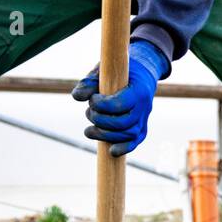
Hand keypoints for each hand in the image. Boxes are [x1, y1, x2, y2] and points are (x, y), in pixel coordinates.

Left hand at [72, 40, 169, 156]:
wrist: (142, 73)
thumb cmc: (119, 70)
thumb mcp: (103, 71)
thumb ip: (89, 83)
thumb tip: (77, 97)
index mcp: (138, 90)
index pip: (120, 104)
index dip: (102, 106)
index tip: (92, 100)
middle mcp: (144, 107)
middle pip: (123, 123)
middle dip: (100, 121)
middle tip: (88, 113)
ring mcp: (144, 119)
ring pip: (128, 134)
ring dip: (105, 135)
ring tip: (89, 130)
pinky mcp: (141, 128)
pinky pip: (135, 141)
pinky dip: (124, 148)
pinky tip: (110, 151)